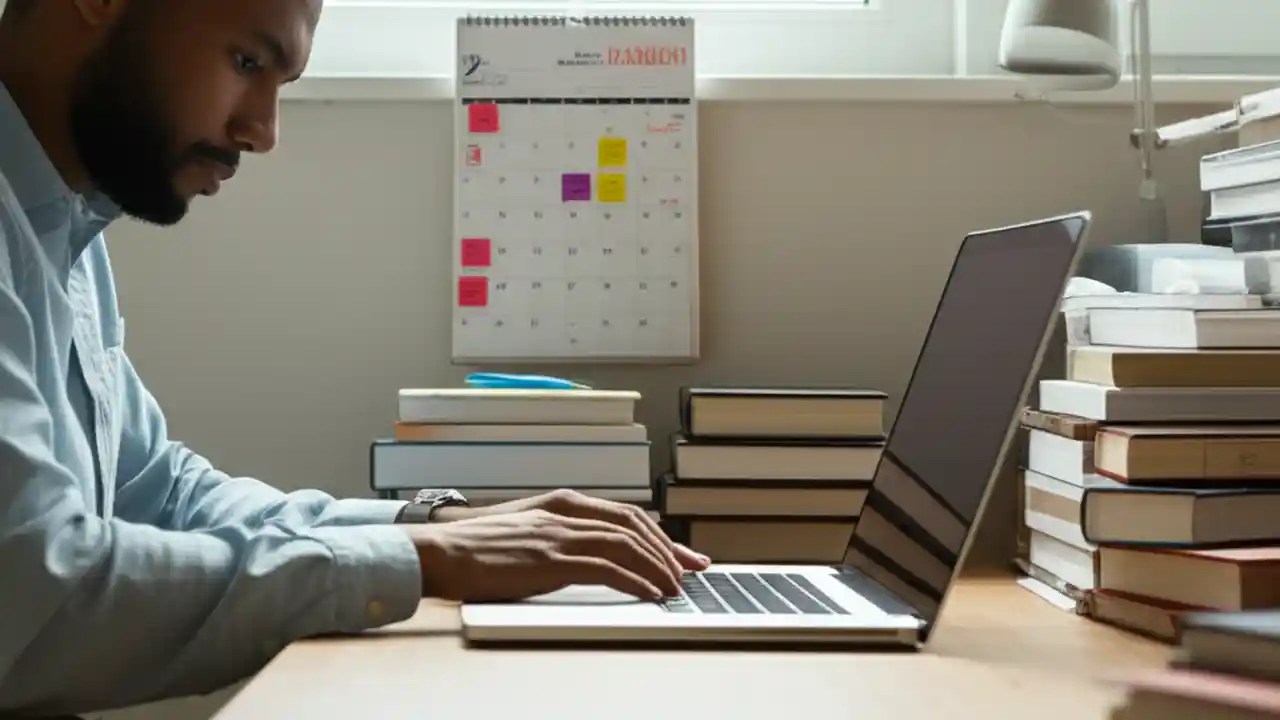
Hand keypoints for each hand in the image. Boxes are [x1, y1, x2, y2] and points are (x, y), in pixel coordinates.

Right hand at [404, 508, 688, 601]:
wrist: (441, 551)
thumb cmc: (476, 547)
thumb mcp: (527, 532)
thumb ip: (559, 536)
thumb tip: (590, 555)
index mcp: (562, 503)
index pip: (625, 514)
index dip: (659, 535)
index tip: (682, 554)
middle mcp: (566, 513)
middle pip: (634, 526)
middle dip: (669, 549)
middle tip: (693, 570)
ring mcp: (559, 535)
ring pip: (626, 545)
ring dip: (657, 567)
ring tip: (675, 587)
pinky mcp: (551, 560)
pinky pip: (606, 569)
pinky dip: (635, 581)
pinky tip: (650, 594)